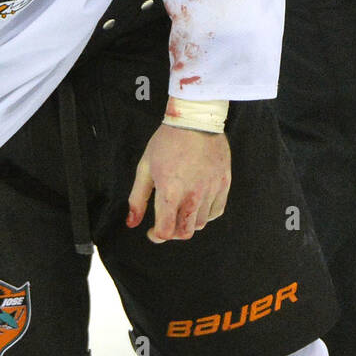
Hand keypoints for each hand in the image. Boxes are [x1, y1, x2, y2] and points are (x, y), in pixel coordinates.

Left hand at [127, 121, 230, 243]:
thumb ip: (137, 198)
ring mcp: (211, 190)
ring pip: (201, 223)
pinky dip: (206, 213)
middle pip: (185, 233)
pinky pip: (216, 211)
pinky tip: (198, 203)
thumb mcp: (145, 167)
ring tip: (181, 209)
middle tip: (167, 223)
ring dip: (188, 222)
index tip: (152, 231)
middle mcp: (193, 195)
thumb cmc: (167, 141)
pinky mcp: (224, 184)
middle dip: (173, 233)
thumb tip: (131, 223)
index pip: (166, 231)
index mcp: (170, 192)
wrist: (195, 120)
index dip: (157, 236)